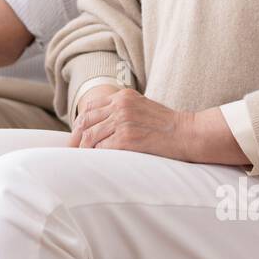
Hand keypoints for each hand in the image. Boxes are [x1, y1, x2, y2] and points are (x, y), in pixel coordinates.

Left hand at [70, 89, 196, 160]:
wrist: (187, 133)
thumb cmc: (167, 125)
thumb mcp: (142, 107)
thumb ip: (123, 110)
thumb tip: (100, 125)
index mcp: (123, 96)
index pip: (90, 107)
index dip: (80, 123)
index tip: (76, 135)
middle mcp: (120, 105)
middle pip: (86, 120)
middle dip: (76, 137)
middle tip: (72, 150)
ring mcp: (123, 121)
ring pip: (91, 136)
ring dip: (84, 149)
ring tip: (83, 159)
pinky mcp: (127, 138)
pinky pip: (102, 148)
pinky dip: (96, 156)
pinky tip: (97, 162)